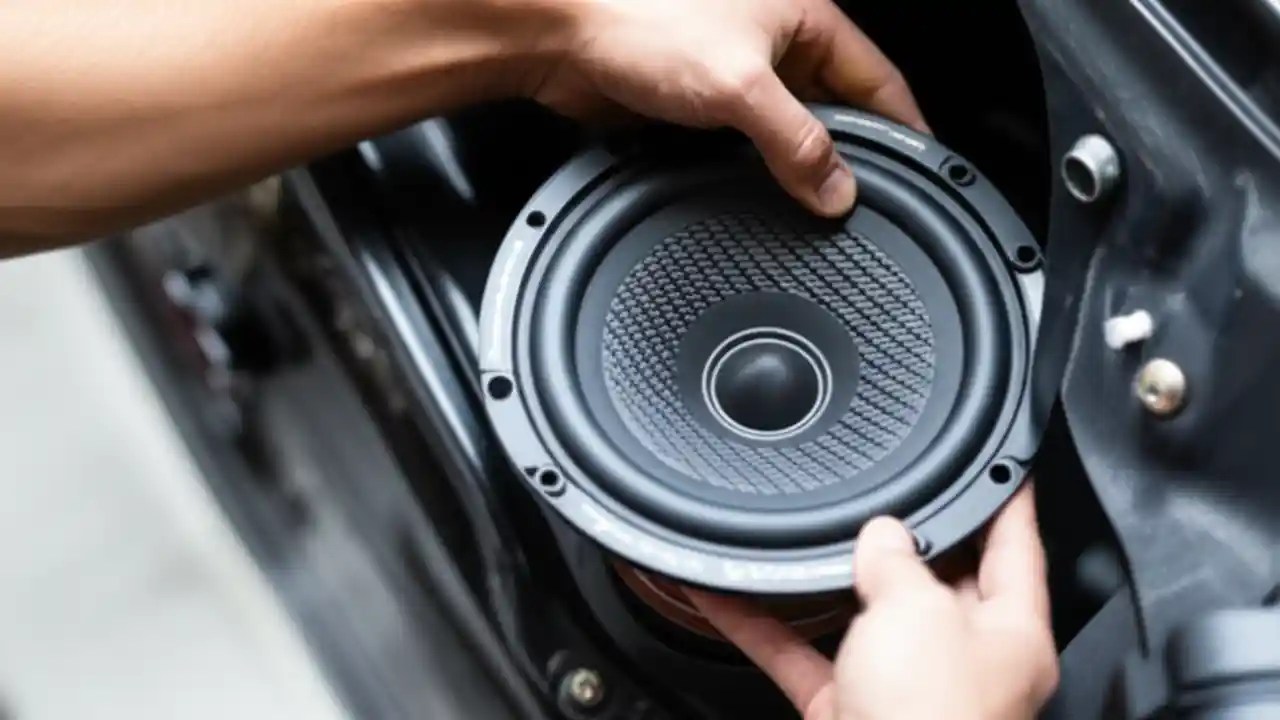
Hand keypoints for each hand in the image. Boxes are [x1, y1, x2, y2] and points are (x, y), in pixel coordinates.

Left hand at [530, 0, 926, 216]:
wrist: (561, 34)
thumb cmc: (640, 21)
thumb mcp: (740, 86)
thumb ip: (798, 142)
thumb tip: (837, 187)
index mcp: (803, 15)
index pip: (878, 78)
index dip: (904, 125)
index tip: (923, 169)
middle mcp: (775, 38)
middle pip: (835, 106)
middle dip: (849, 154)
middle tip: (864, 202)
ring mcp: (738, 69)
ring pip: (789, 128)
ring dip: (799, 165)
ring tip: (815, 206)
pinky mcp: (701, 98)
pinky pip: (747, 140)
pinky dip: (759, 167)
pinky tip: (764, 194)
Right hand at [687, 486, 1058, 719]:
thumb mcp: (920, 614)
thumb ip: (900, 562)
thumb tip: (884, 535)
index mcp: (1011, 632)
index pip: (1016, 543)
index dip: (1006, 493)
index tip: (998, 455)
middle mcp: (963, 658)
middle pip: (936, 576)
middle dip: (901, 536)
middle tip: (875, 488)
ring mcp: (906, 687)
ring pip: (863, 614)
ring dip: (825, 578)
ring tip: (800, 530)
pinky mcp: (853, 711)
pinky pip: (804, 654)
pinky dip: (765, 626)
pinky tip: (727, 596)